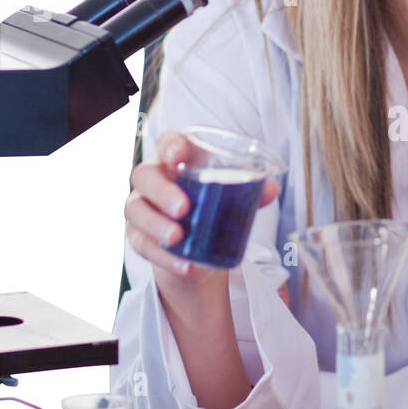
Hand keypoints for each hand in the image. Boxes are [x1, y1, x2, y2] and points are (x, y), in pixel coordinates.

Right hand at [124, 130, 281, 297]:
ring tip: (177, 237)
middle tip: (183, 208)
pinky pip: (142, 245)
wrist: (193, 244)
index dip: (170, 145)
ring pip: (135, 211)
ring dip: (155, 224)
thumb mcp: (230, 197)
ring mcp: (141, 208)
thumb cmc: (209, 205)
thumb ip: (250, 191)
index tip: (178, 155)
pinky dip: (163, 256)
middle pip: (144, 176)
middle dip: (162, 191)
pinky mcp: (138, 237)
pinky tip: (183, 265)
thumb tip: (271, 189)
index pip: (167, 143)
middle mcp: (152, 180)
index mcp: (176, 161)